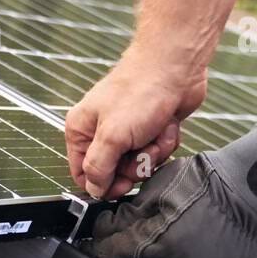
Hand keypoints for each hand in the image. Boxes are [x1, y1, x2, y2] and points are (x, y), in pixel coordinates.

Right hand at [65, 55, 207, 199]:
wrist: (175, 66)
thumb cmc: (140, 91)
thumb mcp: (112, 136)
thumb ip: (99, 168)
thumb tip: (93, 190)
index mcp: (81, 130)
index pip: (82, 173)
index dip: (101, 185)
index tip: (120, 185)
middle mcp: (101, 132)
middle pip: (113, 172)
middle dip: (134, 165)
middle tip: (141, 150)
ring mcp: (127, 131)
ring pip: (138, 163)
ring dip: (152, 153)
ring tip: (155, 132)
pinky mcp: (149, 129)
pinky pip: (156, 152)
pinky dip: (164, 143)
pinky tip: (165, 126)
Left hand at [88, 128, 256, 257]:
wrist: (251, 188)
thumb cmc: (204, 182)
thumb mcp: (154, 189)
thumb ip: (127, 214)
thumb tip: (105, 230)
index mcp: (158, 242)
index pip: (114, 255)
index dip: (102, 244)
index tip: (98, 240)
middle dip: (135, 249)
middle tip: (145, 227)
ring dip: (162, 256)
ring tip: (175, 230)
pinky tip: (194, 240)